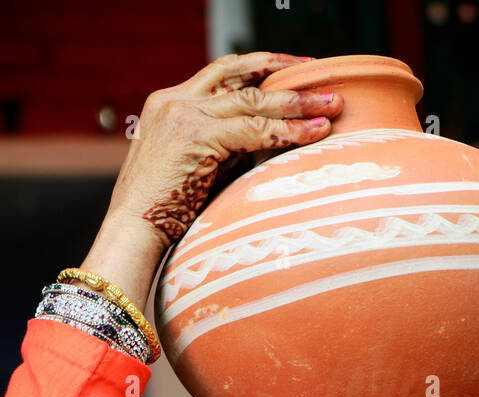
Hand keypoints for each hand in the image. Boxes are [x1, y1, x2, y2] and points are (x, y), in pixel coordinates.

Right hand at [109, 52, 341, 248]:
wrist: (133, 231)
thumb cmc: (164, 211)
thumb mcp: (195, 167)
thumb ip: (224, 149)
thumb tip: (265, 145)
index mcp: (171, 102)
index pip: (223, 74)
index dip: (260, 69)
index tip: (293, 70)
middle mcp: (175, 100)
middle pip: (239, 75)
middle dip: (284, 73)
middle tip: (321, 77)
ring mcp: (182, 114)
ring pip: (251, 99)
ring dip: (296, 102)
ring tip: (330, 105)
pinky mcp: (194, 137)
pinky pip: (252, 130)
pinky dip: (286, 131)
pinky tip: (313, 133)